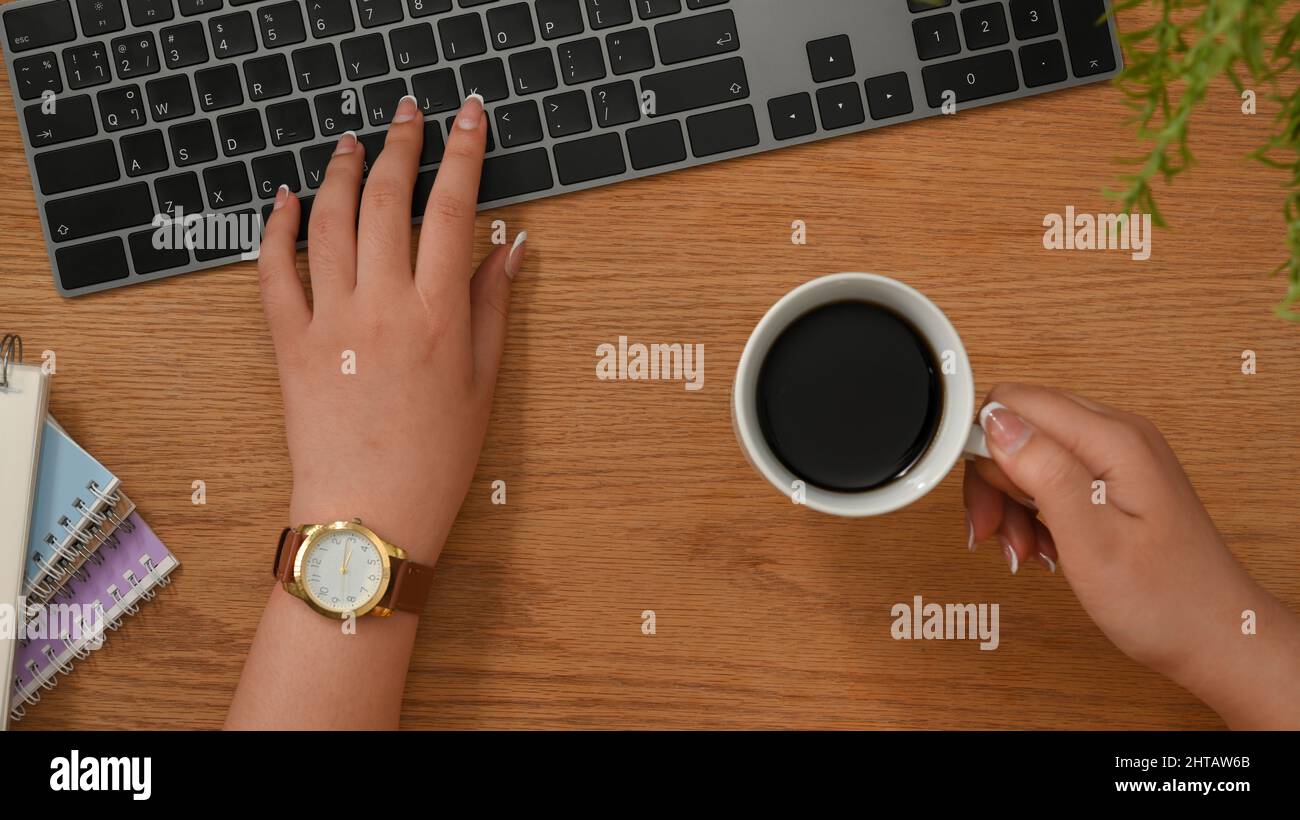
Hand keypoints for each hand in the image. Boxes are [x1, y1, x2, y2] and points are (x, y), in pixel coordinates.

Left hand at [257, 94, 525, 563]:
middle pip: (387, 200)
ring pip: (330, 222)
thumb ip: (494, 307)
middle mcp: (384, 306)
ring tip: (352, 142)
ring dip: (341, 171)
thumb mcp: (484, 383)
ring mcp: (330, 321)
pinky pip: (275, 271)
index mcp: (440, 315)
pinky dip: (278, 228)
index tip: (469, 117)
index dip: (464, 154)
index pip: (454, 210)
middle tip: (408, 115)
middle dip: (401, 145)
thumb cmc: (437, 458)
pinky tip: (287, 199)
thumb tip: (510, 246)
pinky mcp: (289, 343)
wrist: (370, 514)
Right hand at [964, 383, 1299, 727]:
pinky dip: (1033, 510)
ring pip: (1030, 452)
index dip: (983, 448)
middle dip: (994, 481)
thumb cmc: (1164, 600)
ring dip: (1011, 501)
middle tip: (997, 534)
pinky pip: (1051, 475)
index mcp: (1113, 440)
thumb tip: (996, 422)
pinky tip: (1043, 546)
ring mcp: (1117, 456)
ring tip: (1023, 550)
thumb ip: (1044, 472)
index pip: (1014, 403)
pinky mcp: (1114, 478)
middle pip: (1018, 425)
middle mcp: (1117, 435)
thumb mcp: (1092, 540)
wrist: (1213, 636)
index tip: (986, 503)